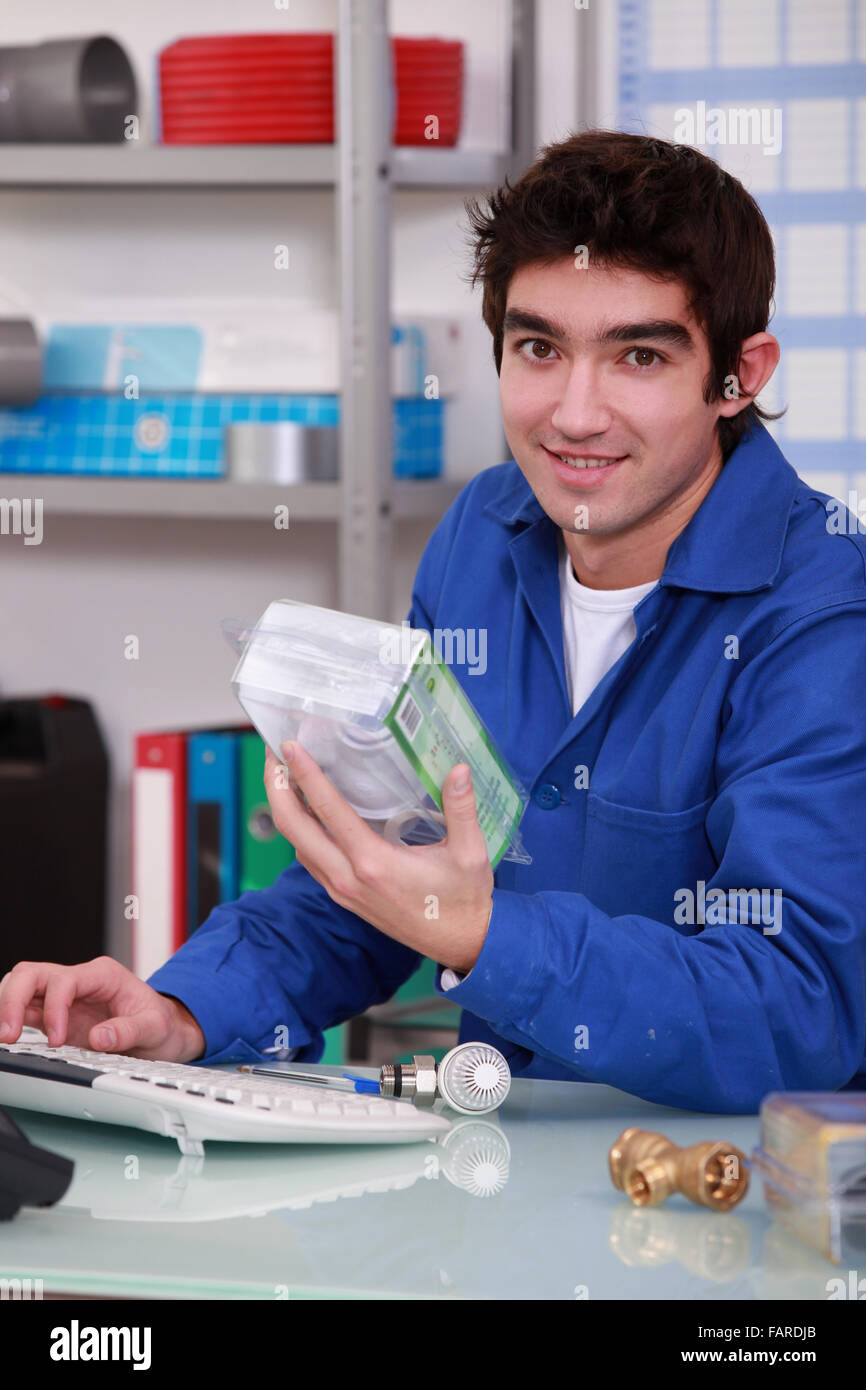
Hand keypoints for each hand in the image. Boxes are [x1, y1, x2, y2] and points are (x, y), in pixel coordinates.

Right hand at [0, 956, 205, 1061]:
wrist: (164, 1033)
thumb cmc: (160, 1023)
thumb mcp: (156, 1027)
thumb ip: (130, 1030)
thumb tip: (100, 1037)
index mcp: (103, 975)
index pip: (64, 980)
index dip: (54, 1008)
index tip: (58, 1039)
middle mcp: (80, 981)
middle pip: (32, 974)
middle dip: (13, 1000)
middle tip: (9, 1034)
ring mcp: (65, 998)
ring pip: (22, 987)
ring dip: (7, 1008)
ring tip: (5, 1037)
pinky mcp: (56, 1017)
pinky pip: (25, 1010)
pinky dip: (13, 1020)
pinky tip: (10, 1037)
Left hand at [264, 741, 493, 973]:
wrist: (460, 943)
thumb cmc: (464, 899)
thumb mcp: (470, 852)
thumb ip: (462, 808)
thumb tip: (459, 769)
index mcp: (374, 863)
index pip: (328, 810)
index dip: (305, 775)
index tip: (289, 746)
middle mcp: (349, 878)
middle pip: (293, 828)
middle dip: (276, 788)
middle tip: (273, 754)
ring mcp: (342, 891)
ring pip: (297, 845)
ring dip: (284, 810)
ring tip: (283, 775)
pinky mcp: (344, 898)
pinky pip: (309, 860)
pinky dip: (299, 832)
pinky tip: (305, 812)